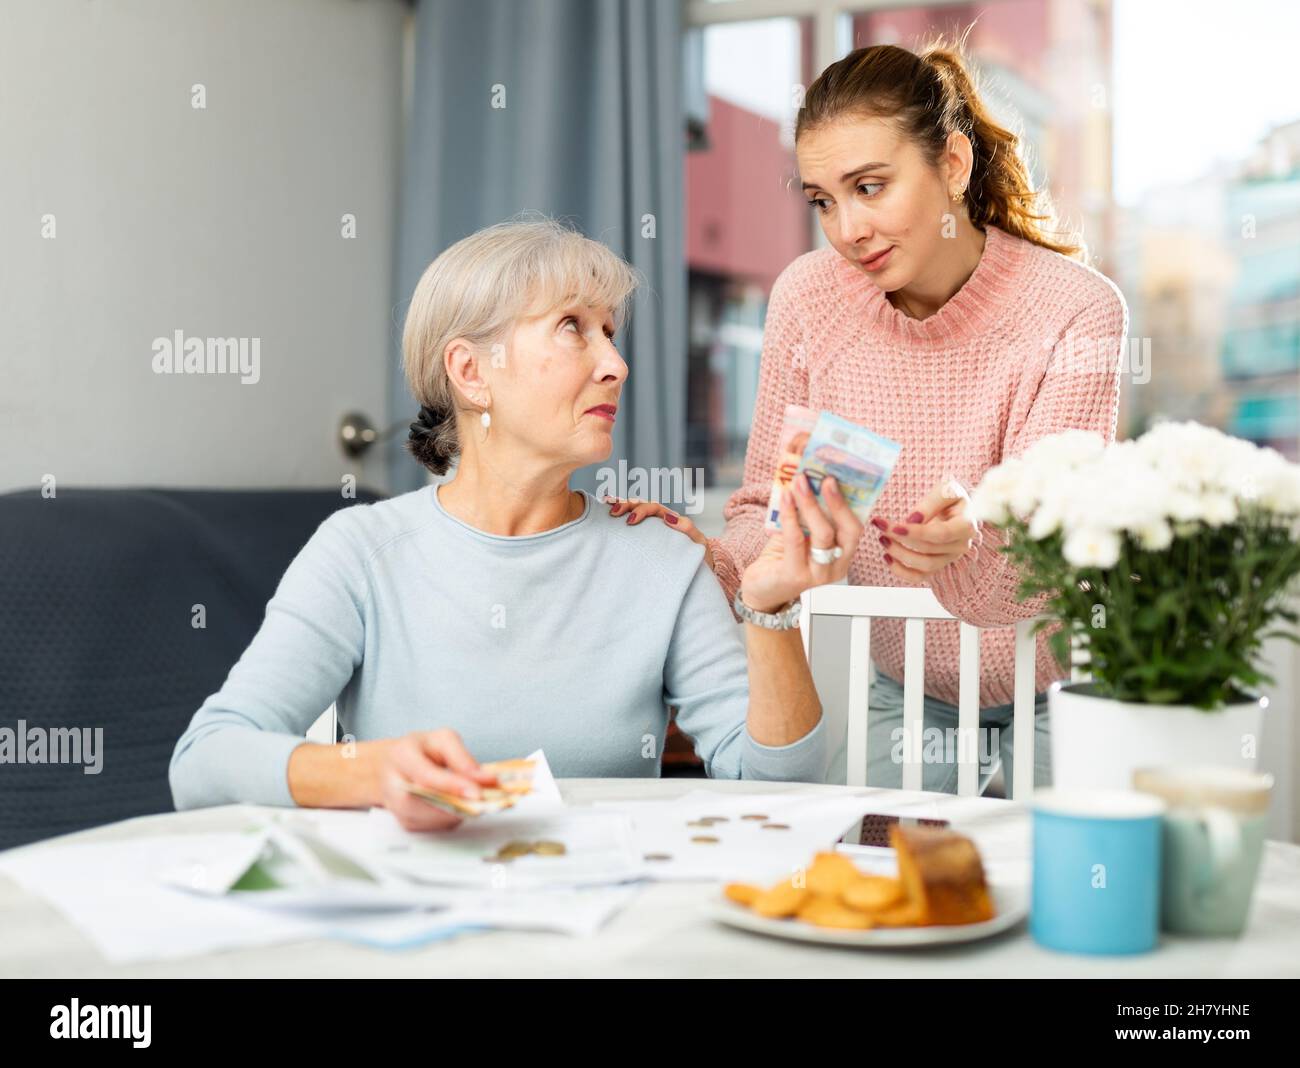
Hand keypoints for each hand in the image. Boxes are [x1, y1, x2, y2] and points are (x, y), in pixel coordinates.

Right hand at [378, 728, 499, 831]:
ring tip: (481, 801)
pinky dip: (455, 818)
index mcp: (402, 757)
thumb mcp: (441, 740)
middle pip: (430, 805)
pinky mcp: (408, 824)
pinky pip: (438, 827)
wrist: (389, 767)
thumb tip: (484, 778)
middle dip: (463, 805)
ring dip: (462, 813)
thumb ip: (462, 757)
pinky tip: (464, 806)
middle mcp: (395, 786)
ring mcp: (399, 809)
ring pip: (437, 820)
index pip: (427, 777)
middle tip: (490, 801)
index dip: (453, 786)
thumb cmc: (418, 750)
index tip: (478, 793)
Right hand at [605, 496, 714, 570]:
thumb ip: (688, 529)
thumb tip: (669, 518)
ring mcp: (648, 530)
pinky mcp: (641, 541)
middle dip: (627, 505)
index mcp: (670, 520)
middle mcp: (657, 521)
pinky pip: (628, 526)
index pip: (654, 507)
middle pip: (639, 505)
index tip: (631, 521)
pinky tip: (604, 513)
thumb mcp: (698, 544)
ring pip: (632, 511)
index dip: (642, 510)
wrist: (699, 576)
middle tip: (614, 513)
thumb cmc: (699, 560)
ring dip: (620, 507)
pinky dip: (616, 517)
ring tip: (606, 507)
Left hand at [738, 474, 863, 612]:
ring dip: (811, 504)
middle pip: (848, 531)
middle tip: (826, 478)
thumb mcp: (800, 532)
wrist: (761, 589)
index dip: (851, 502)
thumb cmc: (783, 557)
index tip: (841, 477)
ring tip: (800, 482)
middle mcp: (836, 566)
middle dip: (838, 502)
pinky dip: (790, 515)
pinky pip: (795, 541)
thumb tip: (807, 477)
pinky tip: (785, 498)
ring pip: (823, 534)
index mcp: (843, 553)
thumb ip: (807, 513)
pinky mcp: (795, 576)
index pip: (856, 527)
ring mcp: (818, 574)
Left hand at [871, 477, 977, 583]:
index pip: (941, 534)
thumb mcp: (945, 490)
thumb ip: (930, 503)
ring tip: (883, 539)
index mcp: (966, 527)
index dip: (917, 533)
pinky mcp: (938, 566)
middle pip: (929, 550)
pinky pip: (919, 577)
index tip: (894, 527)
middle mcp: (960, 546)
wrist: (956, 509)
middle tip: (881, 526)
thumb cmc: (950, 497)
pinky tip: (887, 557)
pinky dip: (901, 571)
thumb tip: (912, 520)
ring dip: (899, 554)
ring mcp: (949, 558)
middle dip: (902, 539)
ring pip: (924, 565)